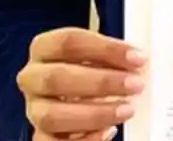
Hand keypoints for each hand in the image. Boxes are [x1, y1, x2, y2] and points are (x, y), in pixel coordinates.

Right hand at [17, 27, 147, 139]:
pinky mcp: (41, 136)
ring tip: (126, 110)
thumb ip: (112, 58)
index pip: (69, 42)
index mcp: (43, 48)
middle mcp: (32, 78)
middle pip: (57, 77)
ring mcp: (34, 109)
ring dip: (94, 113)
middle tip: (134, 84)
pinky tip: (108, 132)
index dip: (105, 49)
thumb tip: (139, 62)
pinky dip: (84, 139)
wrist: (74, 102)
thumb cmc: (88, 72)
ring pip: (53, 115)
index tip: (136, 57)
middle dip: (101, 82)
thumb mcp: (96, 58)